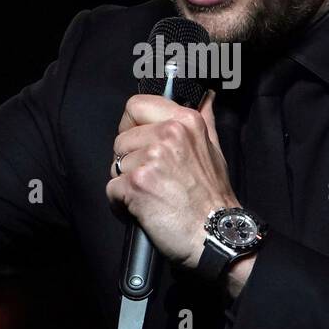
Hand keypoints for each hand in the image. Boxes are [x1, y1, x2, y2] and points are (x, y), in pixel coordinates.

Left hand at [106, 90, 237, 268]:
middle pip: (121, 139)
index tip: (138, 142)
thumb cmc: (213, 196)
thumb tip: (205, 95)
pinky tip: (143, 210)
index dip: (131, 125)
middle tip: (152, 179)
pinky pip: (112, 189)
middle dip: (129, 161)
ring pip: (115, 165)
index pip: (135, 105)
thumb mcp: (214, 148)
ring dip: (126, 183)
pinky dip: (122, 204)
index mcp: (185, 121)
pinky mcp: (137, 184)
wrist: (216, 234)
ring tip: (151, 196)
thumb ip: (204, 118)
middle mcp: (168, 134)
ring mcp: (151, 158)